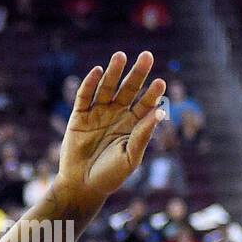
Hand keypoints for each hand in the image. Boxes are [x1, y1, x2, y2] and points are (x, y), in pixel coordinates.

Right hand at [54, 51, 167, 206]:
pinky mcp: (79, 116)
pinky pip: (85, 96)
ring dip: (114, 73)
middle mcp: (117, 116)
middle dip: (138, 74)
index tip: (161, 82)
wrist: (83, 186)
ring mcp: (98, 114)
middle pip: (129, 90)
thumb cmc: (111, 176)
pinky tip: (98, 71)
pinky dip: (90, 84)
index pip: (145, 105)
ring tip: (121, 56)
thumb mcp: (131, 156)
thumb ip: (143, 135)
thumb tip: (161, 114)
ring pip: (107, 88)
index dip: (152, 93)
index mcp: (133, 126)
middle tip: (147, 56)